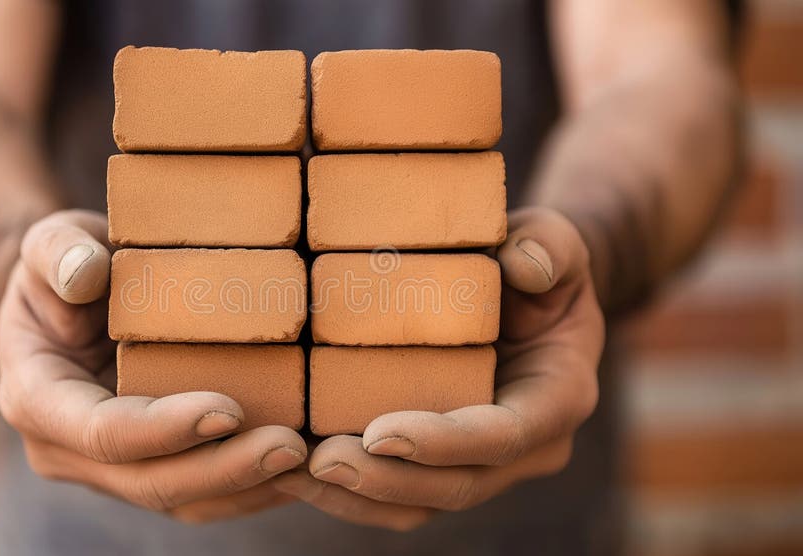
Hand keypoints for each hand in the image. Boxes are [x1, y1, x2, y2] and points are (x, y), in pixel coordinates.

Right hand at [0, 210, 306, 522]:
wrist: (68, 298)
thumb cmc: (64, 265)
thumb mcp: (49, 241)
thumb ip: (56, 250)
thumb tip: (84, 274)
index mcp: (37, 398)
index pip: (102, 431)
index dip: (164, 428)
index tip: (228, 409)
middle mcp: (67, 448)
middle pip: (149, 481)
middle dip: (223, 469)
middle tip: (290, 445)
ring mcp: (109, 468)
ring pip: (181, 500)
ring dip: (246, 487)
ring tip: (307, 459)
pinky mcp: (148, 467)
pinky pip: (202, 494)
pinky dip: (252, 486)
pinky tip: (300, 466)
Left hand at [274, 207, 604, 529]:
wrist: (528, 291)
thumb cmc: (535, 259)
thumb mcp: (551, 239)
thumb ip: (548, 247)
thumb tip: (523, 267)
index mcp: (559, 397)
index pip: (504, 435)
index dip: (443, 442)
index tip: (379, 434)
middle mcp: (530, 446)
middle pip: (458, 485)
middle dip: (387, 480)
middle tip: (320, 462)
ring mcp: (486, 463)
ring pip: (422, 504)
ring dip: (357, 497)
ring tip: (293, 473)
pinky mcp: (446, 464)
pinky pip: (399, 496)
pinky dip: (350, 493)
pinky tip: (297, 471)